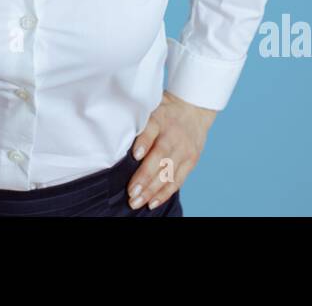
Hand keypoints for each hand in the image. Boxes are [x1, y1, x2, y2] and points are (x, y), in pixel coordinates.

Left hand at [125, 90, 217, 210]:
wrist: (194, 109)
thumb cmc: (164, 112)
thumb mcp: (150, 108)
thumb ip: (138, 123)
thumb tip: (117, 141)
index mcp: (160, 118)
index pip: (151, 129)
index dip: (144, 142)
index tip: (135, 155)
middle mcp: (173, 135)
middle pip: (160, 156)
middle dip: (145, 176)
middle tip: (131, 192)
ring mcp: (184, 149)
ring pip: (168, 172)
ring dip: (152, 190)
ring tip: (137, 202)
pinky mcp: (192, 160)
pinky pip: (177, 180)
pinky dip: (165, 193)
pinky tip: (152, 202)